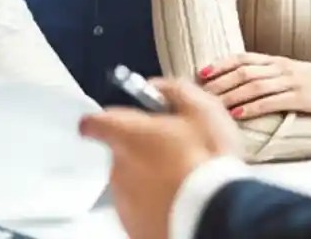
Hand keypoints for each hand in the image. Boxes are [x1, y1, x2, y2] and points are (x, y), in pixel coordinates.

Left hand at [79, 79, 240, 238]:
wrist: (217, 217)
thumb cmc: (209, 163)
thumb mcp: (203, 110)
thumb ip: (174, 90)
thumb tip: (157, 86)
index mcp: (128, 136)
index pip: (94, 123)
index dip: (104, 120)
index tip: (117, 121)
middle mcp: (119, 170)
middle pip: (122, 153)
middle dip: (144, 151)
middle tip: (176, 153)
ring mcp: (125, 203)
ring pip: (132, 183)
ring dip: (151, 179)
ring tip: (184, 181)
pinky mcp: (135, 228)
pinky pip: (141, 210)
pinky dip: (156, 205)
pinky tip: (181, 202)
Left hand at [198, 53, 310, 118]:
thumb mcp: (291, 74)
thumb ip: (268, 77)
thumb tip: (241, 85)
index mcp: (276, 61)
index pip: (241, 58)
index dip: (220, 64)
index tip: (201, 73)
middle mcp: (280, 67)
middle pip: (242, 71)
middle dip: (219, 82)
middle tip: (199, 94)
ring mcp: (290, 81)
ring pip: (253, 85)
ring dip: (230, 95)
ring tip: (212, 105)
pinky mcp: (301, 97)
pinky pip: (271, 101)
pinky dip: (252, 107)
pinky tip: (237, 114)